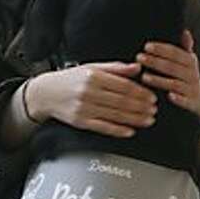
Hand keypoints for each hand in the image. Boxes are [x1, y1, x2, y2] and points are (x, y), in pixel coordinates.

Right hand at [27, 61, 156, 137]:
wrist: (45, 93)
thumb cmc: (70, 80)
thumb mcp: (92, 68)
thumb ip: (116, 68)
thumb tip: (137, 68)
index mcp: (94, 76)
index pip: (123, 85)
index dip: (140, 92)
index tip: (152, 97)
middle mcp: (89, 92)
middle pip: (121, 101)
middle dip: (140, 107)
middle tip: (153, 110)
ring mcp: (84, 108)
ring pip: (115, 115)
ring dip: (134, 119)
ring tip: (148, 120)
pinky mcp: (80, 121)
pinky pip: (103, 127)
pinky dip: (118, 130)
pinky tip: (129, 131)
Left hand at [135, 30, 199, 123]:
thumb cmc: (188, 78)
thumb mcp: (189, 62)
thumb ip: (185, 47)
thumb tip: (184, 30)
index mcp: (190, 61)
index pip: (175, 52)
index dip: (161, 49)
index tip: (146, 46)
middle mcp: (192, 74)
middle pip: (172, 66)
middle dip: (155, 62)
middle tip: (139, 58)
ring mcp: (191, 89)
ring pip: (175, 83)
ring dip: (160, 80)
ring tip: (144, 77)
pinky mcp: (190, 103)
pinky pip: (184, 101)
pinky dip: (178, 98)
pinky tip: (168, 96)